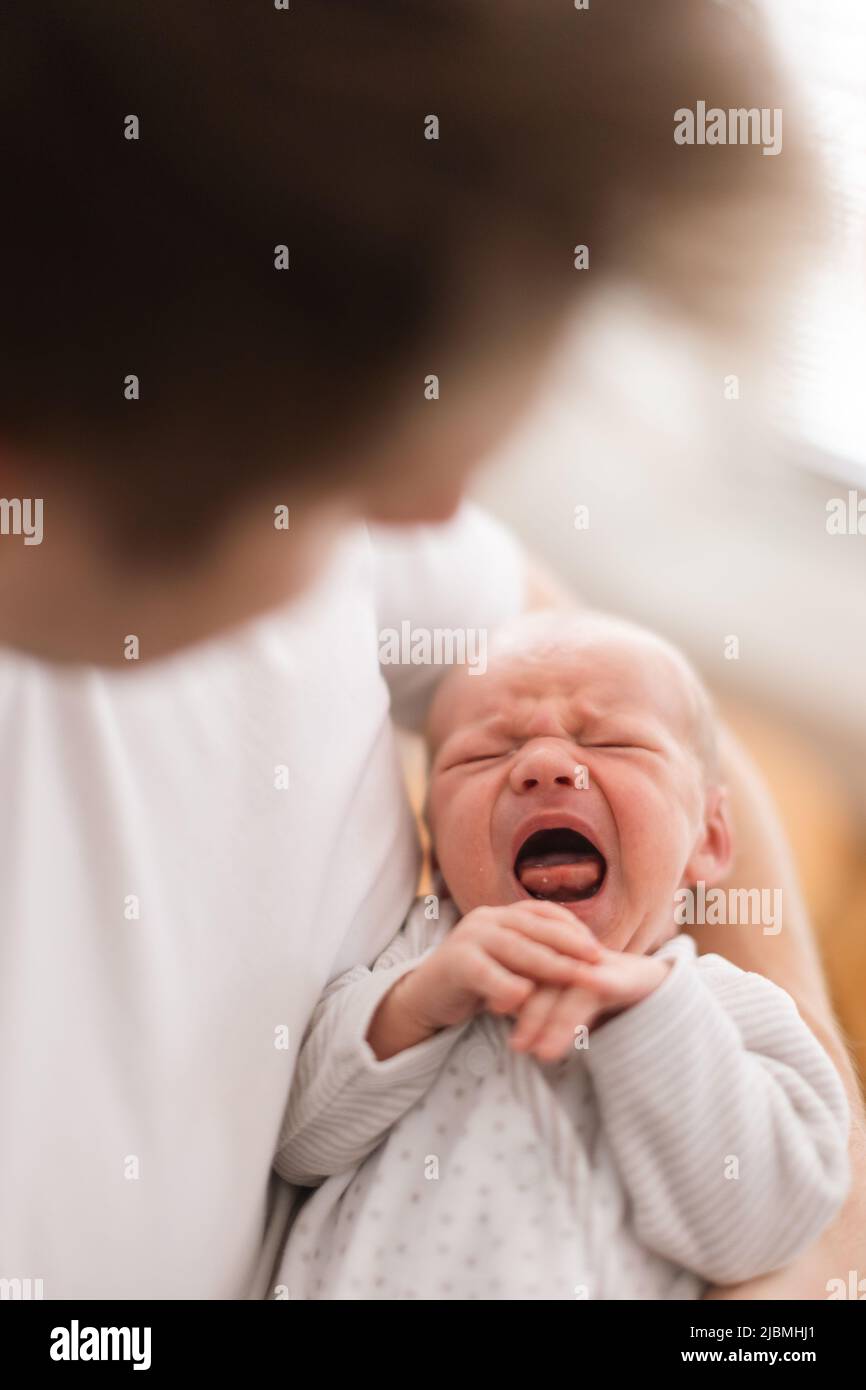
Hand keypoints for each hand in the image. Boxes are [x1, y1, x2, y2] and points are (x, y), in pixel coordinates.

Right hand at [367, 901, 601, 1060]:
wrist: (426, 999)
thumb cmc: (477, 985)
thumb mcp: (511, 966)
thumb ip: (539, 960)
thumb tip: (589, 964)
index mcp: (502, 916)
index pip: (545, 913)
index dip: (574, 929)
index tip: (600, 948)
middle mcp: (487, 919)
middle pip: (536, 927)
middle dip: (571, 944)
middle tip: (600, 960)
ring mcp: (469, 937)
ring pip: (516, 948)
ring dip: (550, 964)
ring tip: (577, 978)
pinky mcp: (453, 961)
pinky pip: (484, 972)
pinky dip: (505, 985)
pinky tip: (524, 999)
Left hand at [509, 946, 672, 1062]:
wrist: (655, 983)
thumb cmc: (606, 995)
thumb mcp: (570, 1002)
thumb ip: (546, 1009)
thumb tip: (516, 1036)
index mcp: (556, 952)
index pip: (522, 967)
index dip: (505, 988)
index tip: (488, 1012)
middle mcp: (571, 954)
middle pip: (537, 979)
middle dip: (525, 1013)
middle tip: (515, 1045)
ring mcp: (591, 962)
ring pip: (558, 991)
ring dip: (544, 1023)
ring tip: (534, 1053)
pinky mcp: (613, 975)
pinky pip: (583, 999)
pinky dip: (566, 1023)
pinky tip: (556, 1046)